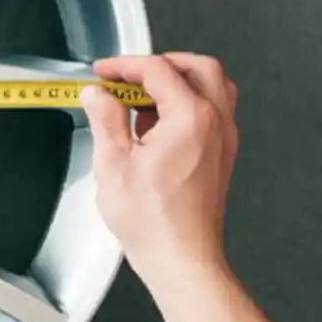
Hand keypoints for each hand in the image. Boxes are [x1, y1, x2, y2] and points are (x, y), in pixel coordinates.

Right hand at [79, 53, 238, 287]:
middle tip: (128, 75)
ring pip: (212, 86)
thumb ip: (105, 119)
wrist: (181, 258)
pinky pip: (212, 111)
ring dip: (179, 81)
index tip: (104, 72)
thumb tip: (97, 95)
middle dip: (159, 63)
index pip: (158, 70)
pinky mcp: (222, 155)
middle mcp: (215, 123)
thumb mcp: (113, 164)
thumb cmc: (154, 221)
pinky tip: (157, 125)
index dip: (125, 65)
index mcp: (190, 118)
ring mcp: (224, 139)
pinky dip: (187, 103)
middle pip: (198, 67)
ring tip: (142, 98)